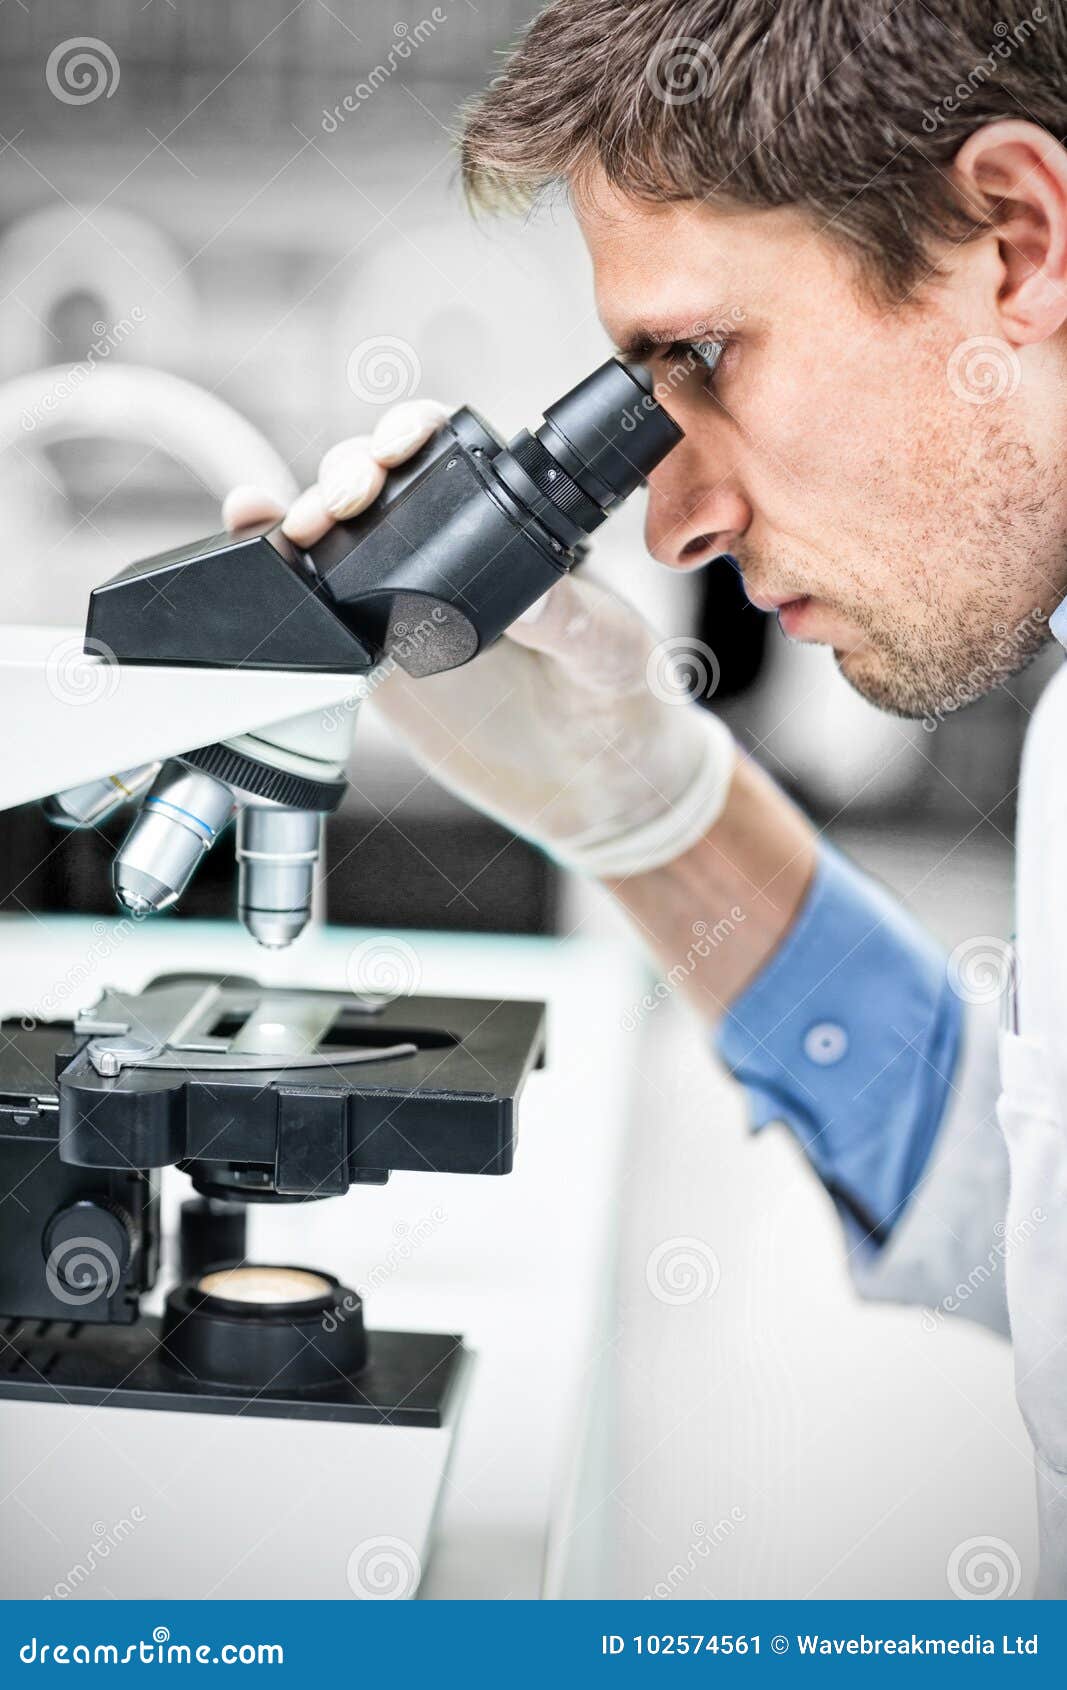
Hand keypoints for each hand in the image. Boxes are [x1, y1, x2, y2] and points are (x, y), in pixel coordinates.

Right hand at [223, 402, 735, 879]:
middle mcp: (448, 557)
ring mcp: (402, 605)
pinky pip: (317, 609)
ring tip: (288, 524)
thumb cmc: (622, 700)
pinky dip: (275, 571)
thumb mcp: (609, 652)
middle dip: (346, 474)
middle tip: (345, 499)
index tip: (399, 447)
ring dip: (297, 512)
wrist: (597, 790)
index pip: (448, 459)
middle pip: (375, 486)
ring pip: (334, 536)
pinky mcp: (372, 661)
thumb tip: (524, 598)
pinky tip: (249, 541)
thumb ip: (571, 622)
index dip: (411, 435)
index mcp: (508, 530)